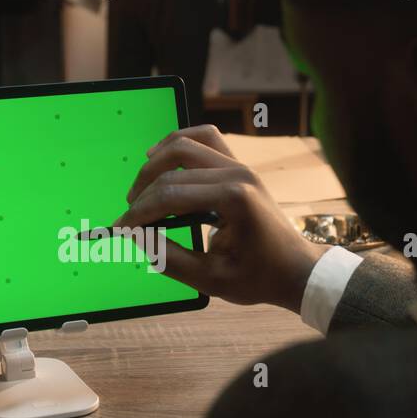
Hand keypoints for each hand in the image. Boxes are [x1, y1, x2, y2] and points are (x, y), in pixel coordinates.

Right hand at [114, 125, 327, 312]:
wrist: (296, 269)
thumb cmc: (259, 277)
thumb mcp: (211, 279)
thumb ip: (170, 259)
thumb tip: (136, 236)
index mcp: (233, 200)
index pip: (170, 195)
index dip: (140, 212)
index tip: (120, 229)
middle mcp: (237, 173)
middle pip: (173, 169)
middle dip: (142, 192)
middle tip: (129, 217)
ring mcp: (240, 165)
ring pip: (186, 143)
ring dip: (156, 162)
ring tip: (140, 189)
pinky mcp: (239, 165)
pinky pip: (205, 138)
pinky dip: (179, 143)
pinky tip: (160, 158)